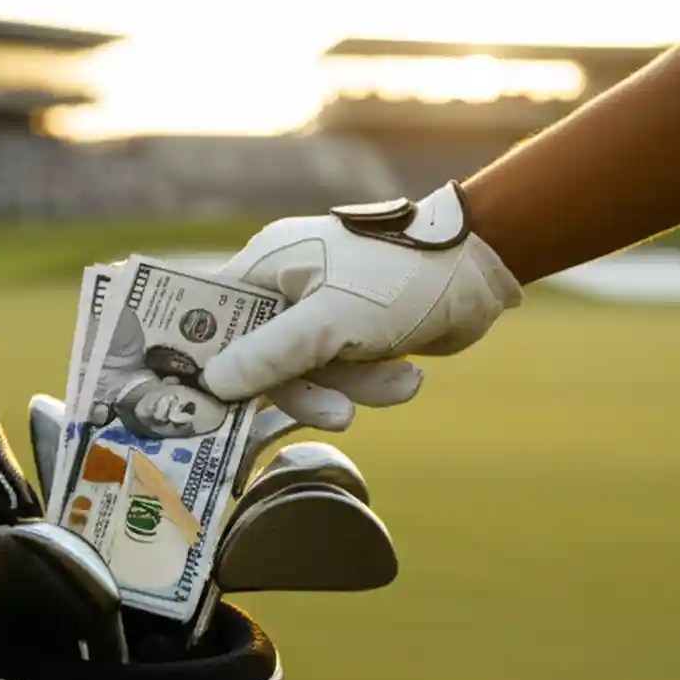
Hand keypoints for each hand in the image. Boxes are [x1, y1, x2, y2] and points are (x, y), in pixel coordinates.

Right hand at [202, 182, 521, 405]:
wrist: (476, 275)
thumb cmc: (399, 281)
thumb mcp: (331, 322)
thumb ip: (270, 354)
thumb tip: (210, 382)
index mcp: (265, 266)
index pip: (210, 316)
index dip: (206, 359)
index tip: (203, 404)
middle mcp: (283, 287)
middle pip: (259, 360)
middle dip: (307, 390)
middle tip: (337, 413)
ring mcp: (315, 312)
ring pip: (304, 376)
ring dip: (352, 388)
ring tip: (397, 382)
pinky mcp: (345, 335)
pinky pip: (337, 376)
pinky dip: (370, 382)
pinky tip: (406, 376)